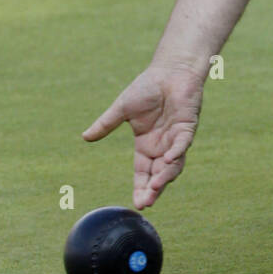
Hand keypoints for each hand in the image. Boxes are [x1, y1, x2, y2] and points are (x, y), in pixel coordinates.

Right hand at [82, 63, 205, 209]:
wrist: (170, 70)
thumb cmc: (148, 87)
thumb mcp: (122, 109)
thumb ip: (106, 124)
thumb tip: (85, 137)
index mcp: (146, 144)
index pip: (142, 172)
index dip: (141, 187)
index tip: (137, 204)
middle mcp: (162, 145)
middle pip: (158, 174)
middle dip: (153, 190)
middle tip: (146, 203)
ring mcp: (176, 137)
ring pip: (173, 164)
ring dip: (165, 176)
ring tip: (155, 187)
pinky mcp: (187, 126)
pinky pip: (183, 143)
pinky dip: (176, 152)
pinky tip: (167, 160)